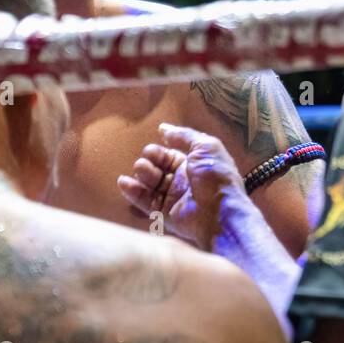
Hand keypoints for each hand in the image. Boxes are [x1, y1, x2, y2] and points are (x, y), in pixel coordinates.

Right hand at [118, 122, 246, 249]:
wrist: (220, 212)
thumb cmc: (215, 176)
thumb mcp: (206, 147)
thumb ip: (184, 136)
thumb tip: (164, 128)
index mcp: (194, 164)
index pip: (170, 154)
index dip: (161, 150)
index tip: (154, 146)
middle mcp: (182, 180)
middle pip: (158, 167)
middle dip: (151, 160)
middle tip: (147, 158)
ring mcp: (173, 197)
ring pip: (150, 183)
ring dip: (142, 173)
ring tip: (140, 169)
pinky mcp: (164, 213)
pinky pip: (145, 201)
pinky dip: (133, 192)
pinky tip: (123, 182)